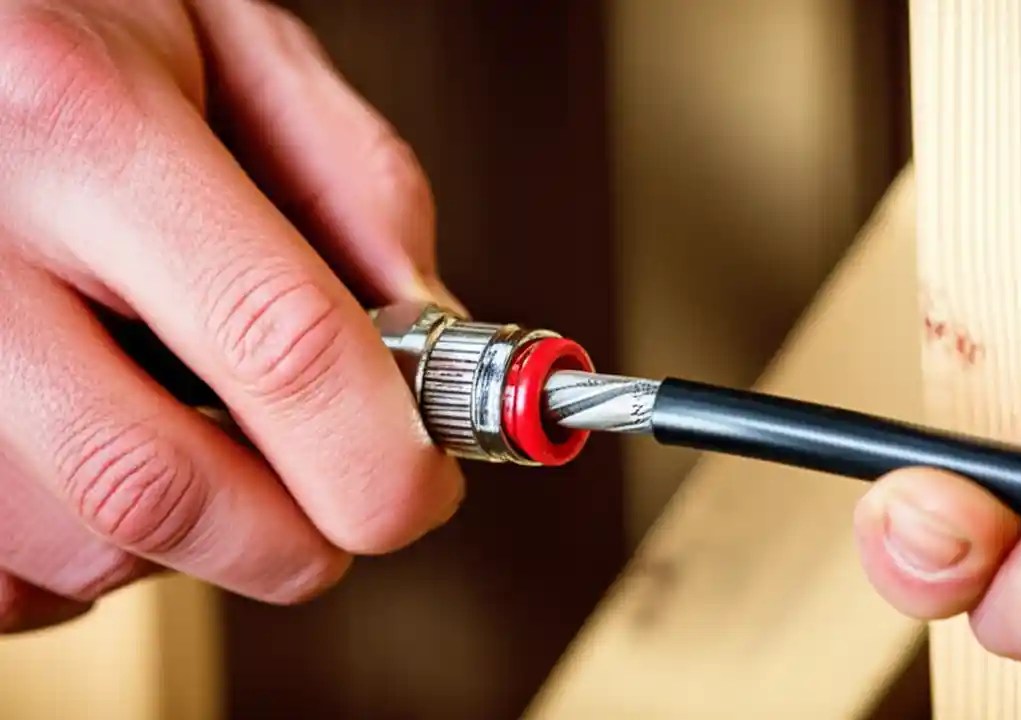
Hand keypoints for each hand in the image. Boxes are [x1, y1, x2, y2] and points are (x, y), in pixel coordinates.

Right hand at [0, 0, 463, 631]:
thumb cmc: (80, 38)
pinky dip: (90, 553)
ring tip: (193, 432)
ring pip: (75, 545)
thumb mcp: (237, 51)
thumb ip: (356, 189)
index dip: (377, 454)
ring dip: (185, 538)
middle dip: (289, 538)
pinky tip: (104, 452)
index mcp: (78, 120)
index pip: (277, 341)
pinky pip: (8, 578)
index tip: (422, 489)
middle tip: (336, 507)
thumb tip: (431, 342)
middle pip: (154, 485)